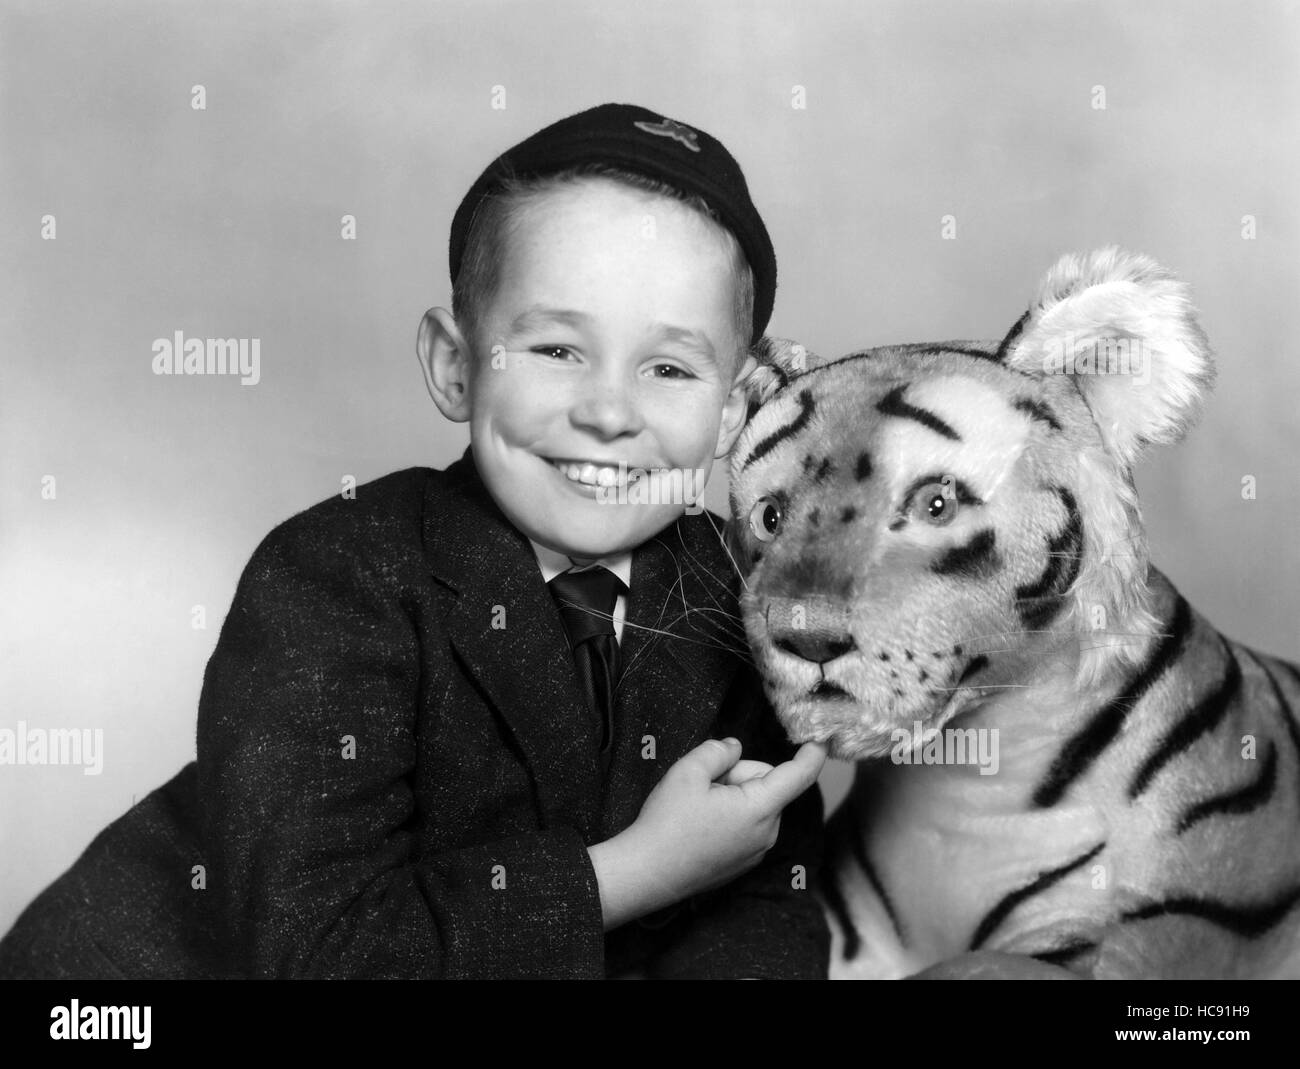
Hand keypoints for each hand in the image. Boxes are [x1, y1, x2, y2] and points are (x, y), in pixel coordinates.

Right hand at [587, 737, 825, 928]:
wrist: (646, 874)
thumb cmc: (667, 823)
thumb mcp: (688, 771)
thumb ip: (718, 750)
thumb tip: (734, 748)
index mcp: (759, 808)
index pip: (799, 775)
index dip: (812, 753)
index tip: (821, 738)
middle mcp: (766, 833)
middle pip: (766, 783)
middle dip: (740, 774)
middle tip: (704, 783)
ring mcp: (756, 852)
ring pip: (755, 803)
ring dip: (732, 796)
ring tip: (697, 808)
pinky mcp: (743, 863)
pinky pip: (746, 825)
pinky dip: (729, 816)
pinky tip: (699, 825)